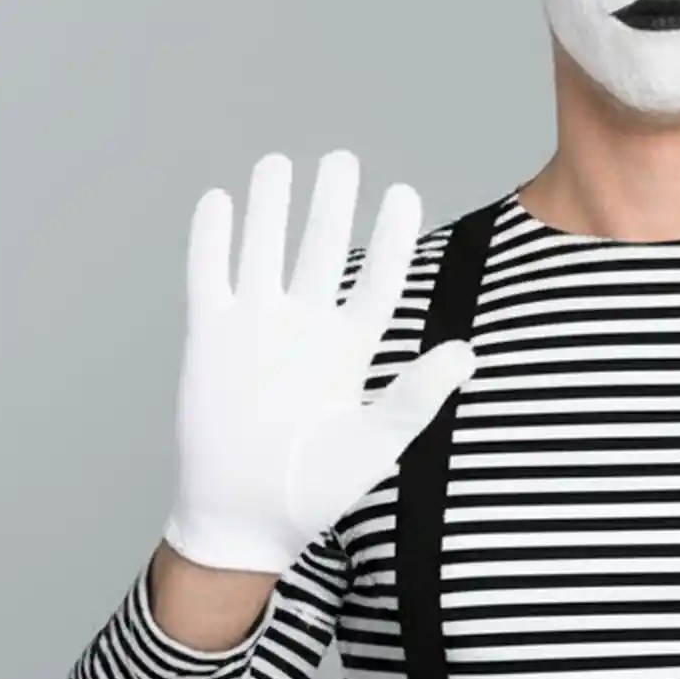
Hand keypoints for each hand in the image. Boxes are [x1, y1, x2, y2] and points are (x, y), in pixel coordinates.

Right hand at [164, 150, 474, 573]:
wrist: (245, 519)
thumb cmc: (316, 490)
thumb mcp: (377, 442)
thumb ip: (418, 395)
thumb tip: (468, 352)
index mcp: (351, 348)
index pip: (377, 279)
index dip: (390, 238)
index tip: (403, 194)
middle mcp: (306, 329)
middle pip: (322, 251)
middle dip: (330, 204)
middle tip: (341, 159)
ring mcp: (257, 329)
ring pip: (265, 251)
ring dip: (271, 209)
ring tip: (279, 164)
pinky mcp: (211, 338)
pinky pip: (211, 276)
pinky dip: (214, 240)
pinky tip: (222, 200)